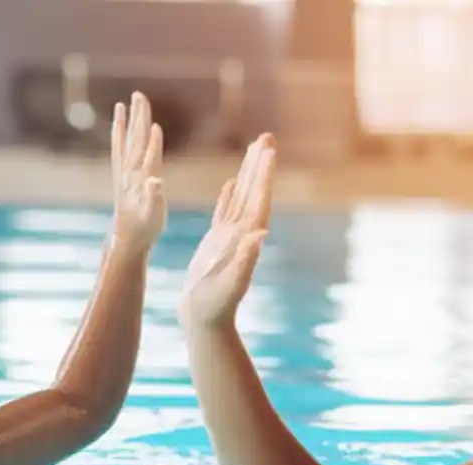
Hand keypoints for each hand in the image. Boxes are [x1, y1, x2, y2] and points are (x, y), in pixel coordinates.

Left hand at [111, 92, 166, 253]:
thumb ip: (155, 196)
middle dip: (139, 119)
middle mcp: (131, 172)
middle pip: (136, 140)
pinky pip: (119, 150)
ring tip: (124, 103)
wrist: (127, 238)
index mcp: (142, 180)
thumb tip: (156, 181)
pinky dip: (119, 136)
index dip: (153, 142)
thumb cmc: (145, 228)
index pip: (149, 156)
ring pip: (126, 141)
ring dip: (127, 122)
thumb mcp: (154, 215)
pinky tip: (119, 126)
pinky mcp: (122, 176)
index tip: (155, 125)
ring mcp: (125, 173)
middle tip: (139, 95)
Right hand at [180, 133, 275, 329]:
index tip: (268, 150)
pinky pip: (226, 211)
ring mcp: (232, 237)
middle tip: (267, 137)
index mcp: (247, 239)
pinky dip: (231, 194)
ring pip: (242, 197)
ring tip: (255, 149)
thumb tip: (259, 235)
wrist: (203, 319)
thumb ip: (245, 259)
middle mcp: (244, 234)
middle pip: (254, 192)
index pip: (258, 200)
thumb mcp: (230, 282)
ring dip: (249, 173)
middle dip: (260, 164)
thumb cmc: (215, 305)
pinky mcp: (219, 242)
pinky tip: (233, 182)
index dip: (263, 175)